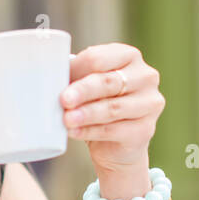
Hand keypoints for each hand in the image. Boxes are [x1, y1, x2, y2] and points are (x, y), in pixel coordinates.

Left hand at [61, 43, 164, 177]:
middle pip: (109, 81)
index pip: (100, 58)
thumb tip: (49, 76)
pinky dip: (91, 131)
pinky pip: (114, 130)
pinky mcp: (146, 129)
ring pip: (113, 108)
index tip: (57, 78)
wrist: (115, 144)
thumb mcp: (88, 86)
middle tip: (63, 99)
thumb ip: (75, 77)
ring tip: (67, 119)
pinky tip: (75, 132)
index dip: (77, 68)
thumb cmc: (98, 105)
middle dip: (83, 91)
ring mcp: (149, 103)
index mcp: (129, 56)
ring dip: (86, 114)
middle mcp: (145, 76)